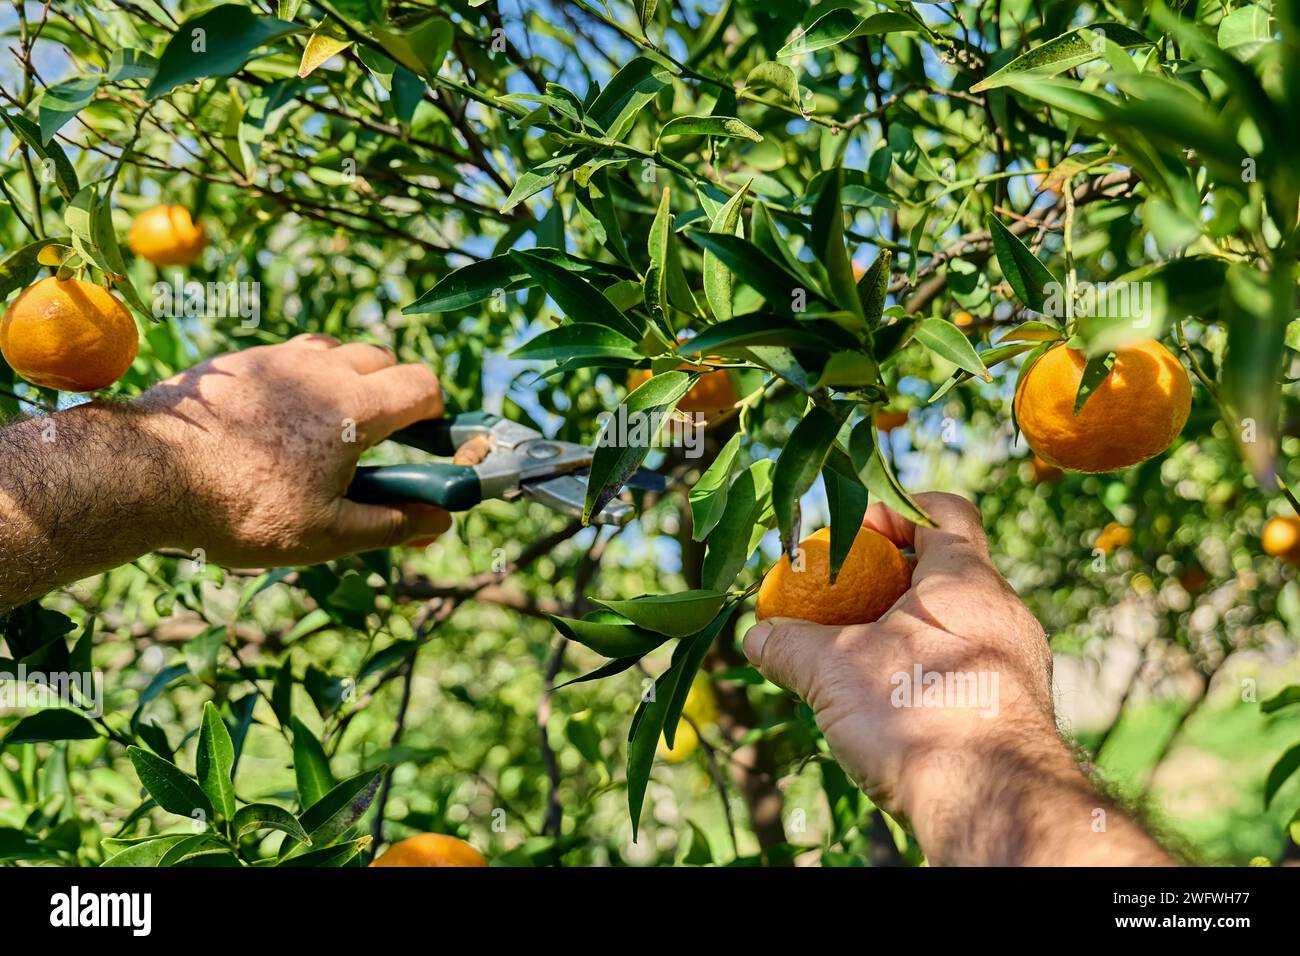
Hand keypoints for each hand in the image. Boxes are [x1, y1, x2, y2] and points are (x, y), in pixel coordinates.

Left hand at [136, 334, 451, 565]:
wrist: (149, 474)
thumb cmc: (243, 508)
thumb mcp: (328, 533)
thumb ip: (393, 524)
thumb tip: (441, 522)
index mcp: (355, 407)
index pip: (422, 385)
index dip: (435, 412)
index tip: (427, 440)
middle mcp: (321, 369)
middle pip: (383, 359)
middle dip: (395, 392)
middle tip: (382, 437)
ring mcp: (277, 358)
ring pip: (335, 350)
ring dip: (348, 378)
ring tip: (330, 425)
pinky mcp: (239, 361)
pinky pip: (288, 358)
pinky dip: (301, 381)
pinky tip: (279, 422)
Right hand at [742, 493, 1170, 864]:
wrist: (990, 800)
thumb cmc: (915, 713)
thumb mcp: (832, 671)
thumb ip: (789, 645)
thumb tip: (754, 636)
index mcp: (966, 579)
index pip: (944, 512)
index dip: (897, 511)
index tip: (855, 533)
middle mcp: (1004, 612)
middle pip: (949, 571)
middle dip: (895, 581)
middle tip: (846, 600)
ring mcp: (1017, 662)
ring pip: (959, 625)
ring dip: (911, 631)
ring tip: (861, 658)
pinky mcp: (1016, 710)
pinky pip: (970, 670)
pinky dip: (930, 673)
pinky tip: (893, 703)